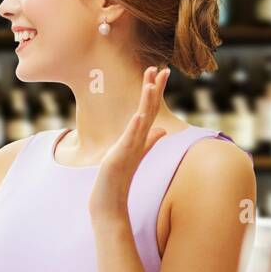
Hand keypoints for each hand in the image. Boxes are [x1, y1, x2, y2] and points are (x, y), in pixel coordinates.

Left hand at [88, 66, 170, 221]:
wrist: (109, 202)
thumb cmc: (118, 179)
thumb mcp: (133, 155)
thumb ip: (148, 141)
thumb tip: (161, 130)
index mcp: (140, 138)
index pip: (151, 109)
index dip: (155, 91)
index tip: (159, 71)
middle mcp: (138, 142)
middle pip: (150, 111)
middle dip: (154, 89)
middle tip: (161, 69)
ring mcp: (130, 150)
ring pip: (142, 122)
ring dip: (147, 103)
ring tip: (150, 85)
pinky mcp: (121, 158)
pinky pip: (130, 140)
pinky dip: (136, 127)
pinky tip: (138, 115)